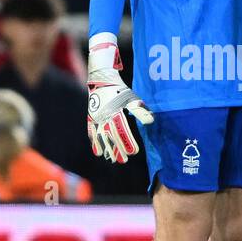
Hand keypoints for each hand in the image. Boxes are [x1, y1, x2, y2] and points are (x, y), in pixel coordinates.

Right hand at [86, 34, 153, 162]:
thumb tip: (151, 121)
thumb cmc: (120, 90)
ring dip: (107, 149)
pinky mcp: (91, 119)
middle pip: (112, 136)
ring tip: (113, 160)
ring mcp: (96, 118)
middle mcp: (105, 116)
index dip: (128, 141)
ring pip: (101, 137)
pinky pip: (91, 133)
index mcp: (116, 111)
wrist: (101, 80)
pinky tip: (99, 153)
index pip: (123, 130)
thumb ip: (140, 111)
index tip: (134, 152)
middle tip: (125, 160)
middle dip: (118, 149)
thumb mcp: (132, 98)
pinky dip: (95, 143)